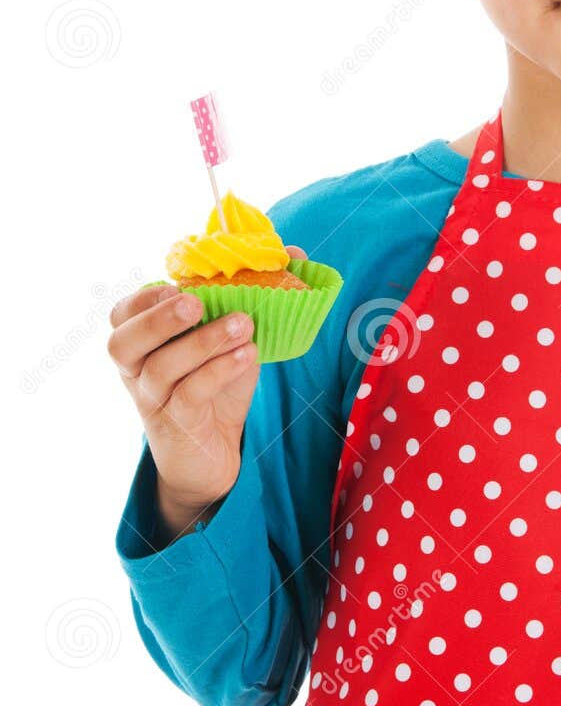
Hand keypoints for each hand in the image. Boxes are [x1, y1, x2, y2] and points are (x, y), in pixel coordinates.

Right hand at [107, 244, 306, 520]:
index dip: (145, 299)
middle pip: (123, 342)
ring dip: (204, 342)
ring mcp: (153, 401)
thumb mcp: (230, 340)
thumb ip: (252, 296)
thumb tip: (294, 252)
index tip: (179, 285)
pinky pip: (189, 394)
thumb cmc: (215, 387)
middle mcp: (137, 371)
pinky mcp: (177, 426)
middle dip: (158, 319)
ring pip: (162, 368)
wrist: (213, 453)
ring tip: (244, 325)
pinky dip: (218, 371)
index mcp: (142, 343)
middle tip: (197, 302)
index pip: (122, 314)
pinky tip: (247, 355)